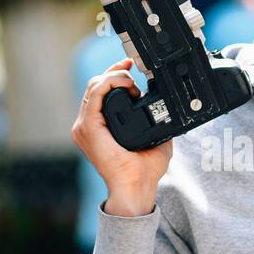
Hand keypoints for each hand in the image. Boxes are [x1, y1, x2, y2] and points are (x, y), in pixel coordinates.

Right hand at [71, 58, 171, 215]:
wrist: (136, 187)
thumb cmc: (143, 171)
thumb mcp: (154, 139)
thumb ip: (155, 123)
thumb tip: (168, 111)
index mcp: (98, 128)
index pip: (99, 92)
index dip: (114, 75)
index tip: (130, 67)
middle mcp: (87, 125)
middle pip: (95, 84)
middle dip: (114, 71)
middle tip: (131, 67)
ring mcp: (85, 126)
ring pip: (93, 85)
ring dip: (114, 77)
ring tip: (133, 84)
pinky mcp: (87, 127)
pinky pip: (95, 94)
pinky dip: (110, 83)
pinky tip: (127, 86)